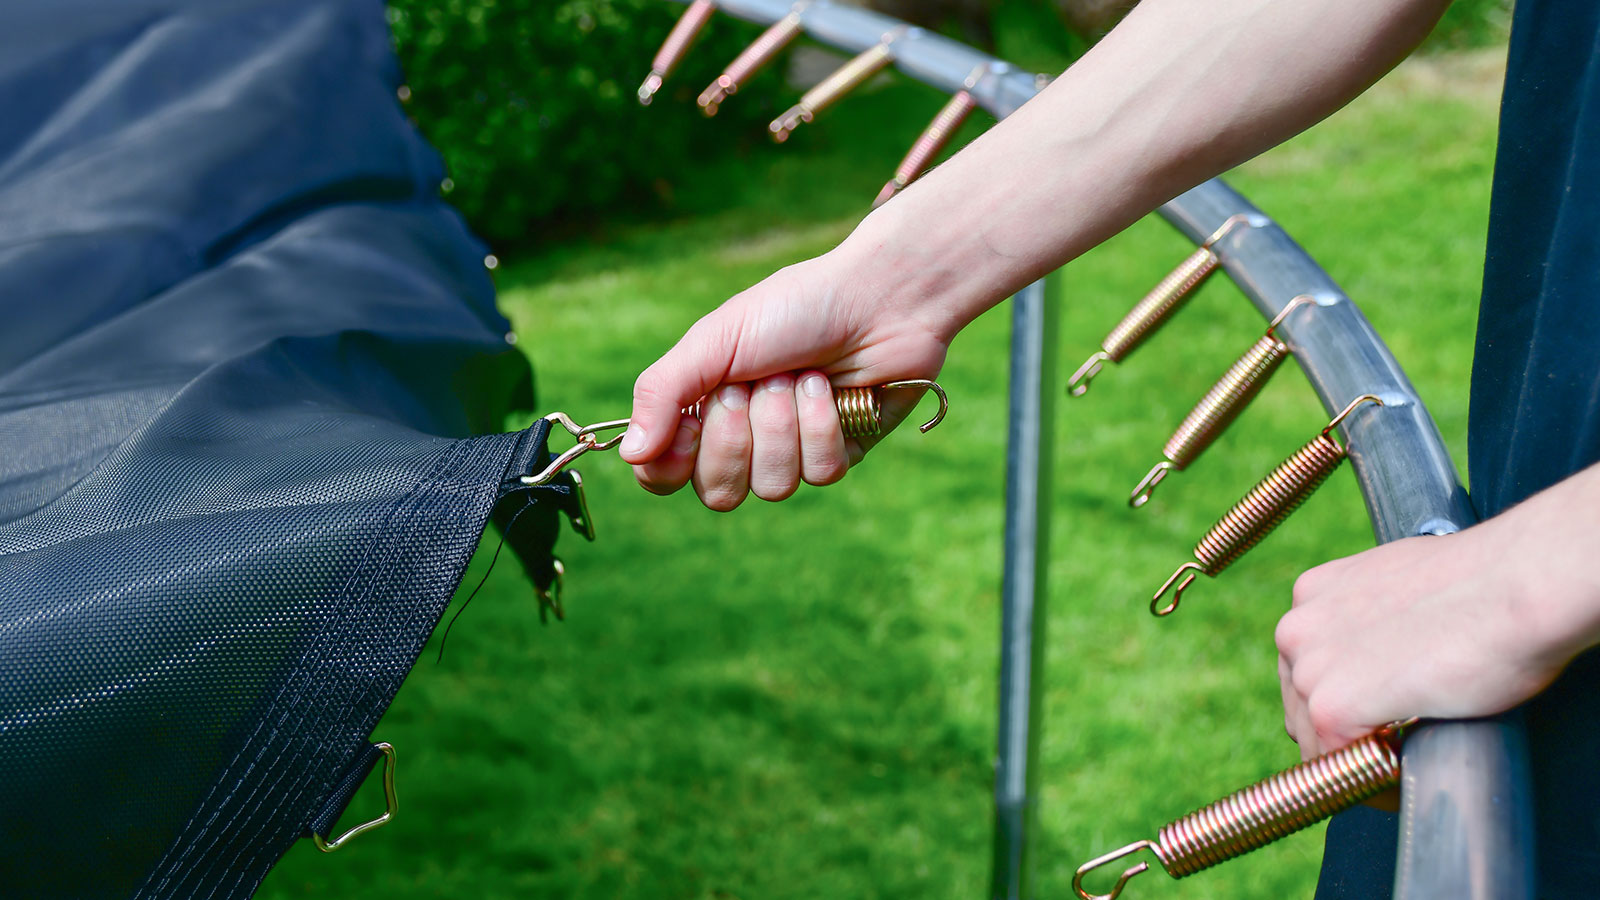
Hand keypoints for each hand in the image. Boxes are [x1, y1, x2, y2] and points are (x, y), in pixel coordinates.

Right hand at [617, 248, 952, 510]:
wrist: (877, 298)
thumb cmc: (794, 308)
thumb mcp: (715, 340)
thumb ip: (663, 393)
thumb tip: (630, 454)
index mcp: (702, 408)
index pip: (663, 475)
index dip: (670, 465)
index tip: (690, 424)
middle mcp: (743, 438)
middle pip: (717, 490)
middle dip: (737, 433)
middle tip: (755, 382)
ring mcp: (792, 452)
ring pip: (771, 487)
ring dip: (784, 424)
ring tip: (801, 377)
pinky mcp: (839, 455)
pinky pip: (819, 474)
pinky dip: (823, 425)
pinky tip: (831, 389)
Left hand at [1274, 477, 1599, 759]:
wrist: (1520, 585)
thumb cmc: (1487, 586)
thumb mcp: (1407, 587)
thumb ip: (1378, 620)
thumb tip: (1387, 650)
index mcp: (1315, 594)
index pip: (1308, 667)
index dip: (1343, 698)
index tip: (1373, 718)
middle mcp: (1299, 628)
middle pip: (1302, 706)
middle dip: (1342, 732)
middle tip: (1391, 748)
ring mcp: (1309, 669)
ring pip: (1316, 742)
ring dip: (1356, 760)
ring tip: (1403, 763)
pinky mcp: (1333, 707)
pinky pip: (1338, 770)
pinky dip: (1371, 785)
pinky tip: (1405, 778)